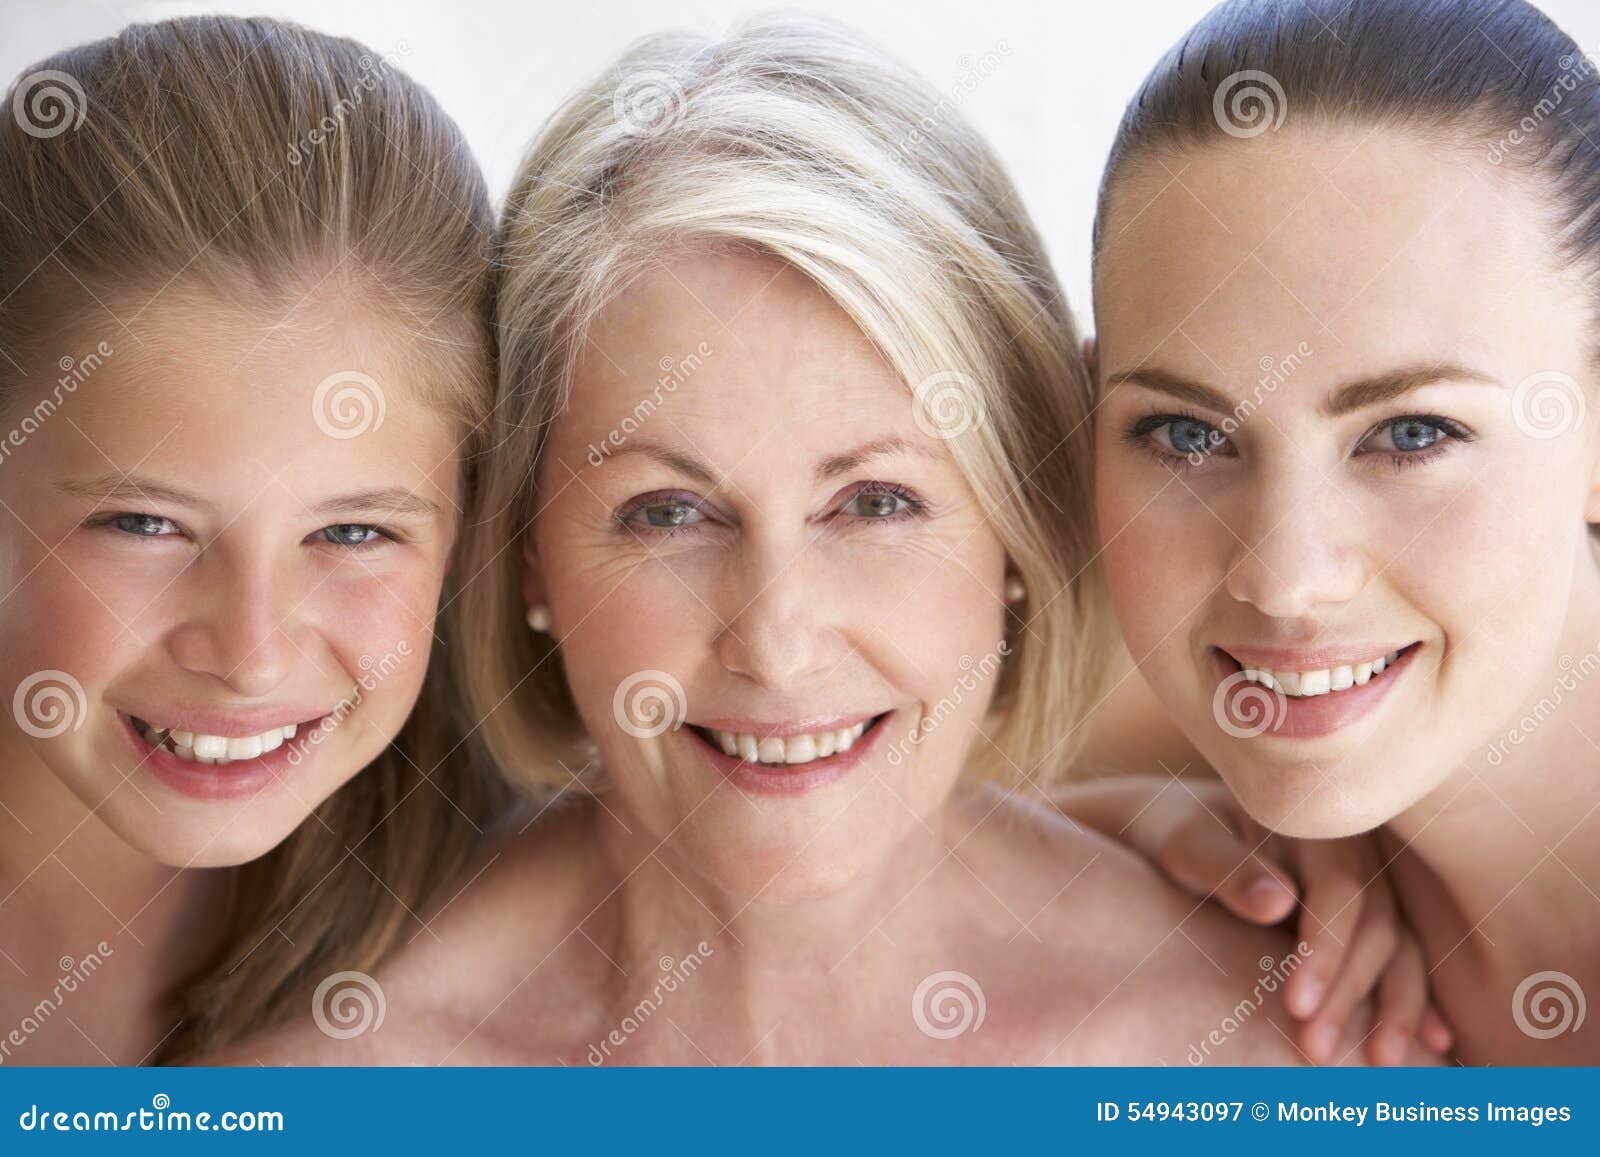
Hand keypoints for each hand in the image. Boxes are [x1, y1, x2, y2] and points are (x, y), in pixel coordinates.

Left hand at [1053, 772, 1452, 1064]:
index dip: (1327, 951)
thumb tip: (1280, 901)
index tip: (1295, 1006)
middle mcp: (1352, 851)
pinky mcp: (1365, 915)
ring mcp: (1367, 883)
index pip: (1342, 891)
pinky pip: (1402, 955)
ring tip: (1382, 1064)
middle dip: (1352, 994)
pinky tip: (1432, 1042)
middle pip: (1377, 926)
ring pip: (1399, 947)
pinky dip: (1415, 998)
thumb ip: (1226, 867)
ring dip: (1394, 1007)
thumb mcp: (1185, 842)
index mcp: (1313, 824)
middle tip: (1315, 1053)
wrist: (1174, 827)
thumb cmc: (1173, 832)